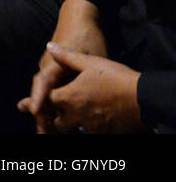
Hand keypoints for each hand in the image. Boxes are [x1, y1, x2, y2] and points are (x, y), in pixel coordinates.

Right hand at [18, 0, 108, 132]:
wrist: (80, 18)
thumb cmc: (86, 36)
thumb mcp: (89, 54)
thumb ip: (79, 70)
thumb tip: (75, 85)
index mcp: (53, 64)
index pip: (42, 83)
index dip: (39, 98)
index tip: (36, 112)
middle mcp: (47, 69)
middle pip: (40, 94)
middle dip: (39, 114)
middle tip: (42, 134)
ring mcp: (50, 71)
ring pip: (44, 95)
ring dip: (45, 113)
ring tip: (45, 132)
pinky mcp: (55, 73)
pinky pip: (50, 92)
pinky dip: (51, 106)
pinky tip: (53, 120)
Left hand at [30, 46, 144, 133]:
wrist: (144, 98)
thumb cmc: (116, 78)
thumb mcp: (91, 63)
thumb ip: (67, 57)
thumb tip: (50, 47)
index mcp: (68, 97)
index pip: (47, 101)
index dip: (43, 100)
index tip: (37, 102)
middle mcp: (76, 115)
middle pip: (57, 122)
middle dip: (57, 118)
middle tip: (57, 113)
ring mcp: (91, 127)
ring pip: (74, 130)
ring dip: (72, 125)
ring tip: (76, 118)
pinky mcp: (105, 134)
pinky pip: (92, 134)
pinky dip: (90, 130)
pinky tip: (95, 122)